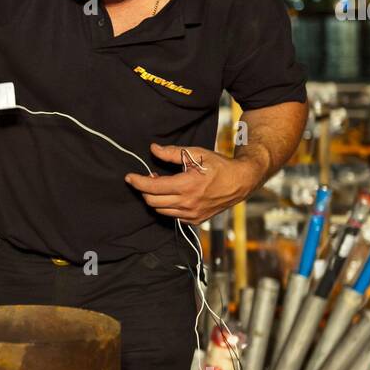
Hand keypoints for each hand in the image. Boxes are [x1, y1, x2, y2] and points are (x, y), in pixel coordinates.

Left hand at [124, 144, 263, 223]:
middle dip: (145, 190)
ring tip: (162, 185)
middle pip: (152, 201)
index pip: (152, 188)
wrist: (240, 182)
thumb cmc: (218, 165)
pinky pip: (172, 216)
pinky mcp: (196, 220)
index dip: (137, 182)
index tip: (129, 177)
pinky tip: (173, 195)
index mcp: (186, 186)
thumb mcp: (195, 154)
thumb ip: (172, 153)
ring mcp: (192, 214)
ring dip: (155, 199)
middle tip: (149, 178)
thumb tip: (153, 149)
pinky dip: (167, 206)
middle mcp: (188, 203)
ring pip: (160, 210)